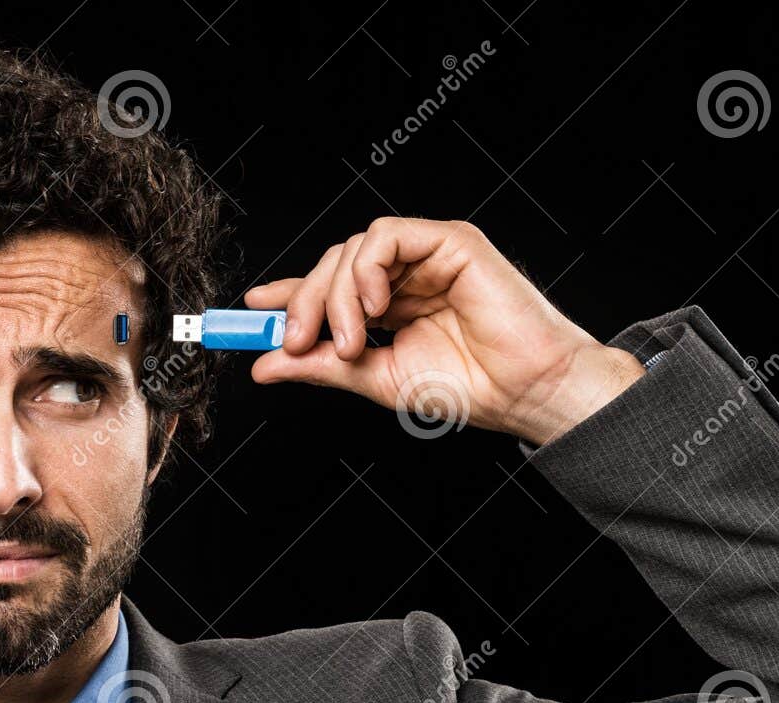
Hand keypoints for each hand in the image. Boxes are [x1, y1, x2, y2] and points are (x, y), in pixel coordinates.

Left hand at [243, 217, 645, 444]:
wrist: (525, 392)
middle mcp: (405, 277)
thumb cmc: (471, 387)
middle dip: (304, 302)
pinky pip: (387, 235)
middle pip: (332, 266)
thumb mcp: (379, 380)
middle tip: (297, 342)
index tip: (253, 311)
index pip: (328, 289)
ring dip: (336, 294)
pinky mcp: (448, 241)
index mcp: (391, 307)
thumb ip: (324, 367)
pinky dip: (367, 268)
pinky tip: (375, 306)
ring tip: (353, 339)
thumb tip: (265, 365)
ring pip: (353, 249)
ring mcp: (426, 255)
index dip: (288, 295)